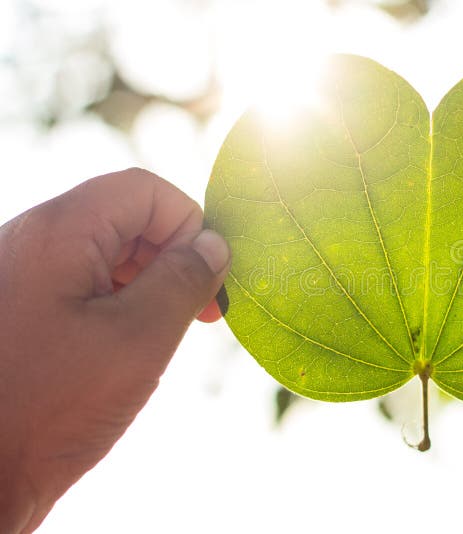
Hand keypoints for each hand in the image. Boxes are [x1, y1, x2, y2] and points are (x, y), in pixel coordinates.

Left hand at [0, 168, 229, 532]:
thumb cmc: (51, 408)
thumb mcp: (139, 338)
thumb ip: (184, 279)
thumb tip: (214, 245)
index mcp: (60, 231)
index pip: (145, 191)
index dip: (189, 226)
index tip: (207, 280)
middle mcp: (34, 240)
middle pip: (126, 216)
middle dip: (173, 256)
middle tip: (200, 312)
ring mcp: (23, 273)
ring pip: (107, 251)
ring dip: (149, 282)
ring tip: (164, 334)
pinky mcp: (22, 307)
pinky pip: (83, 281)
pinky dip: (120, 302)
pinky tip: (128, 346)